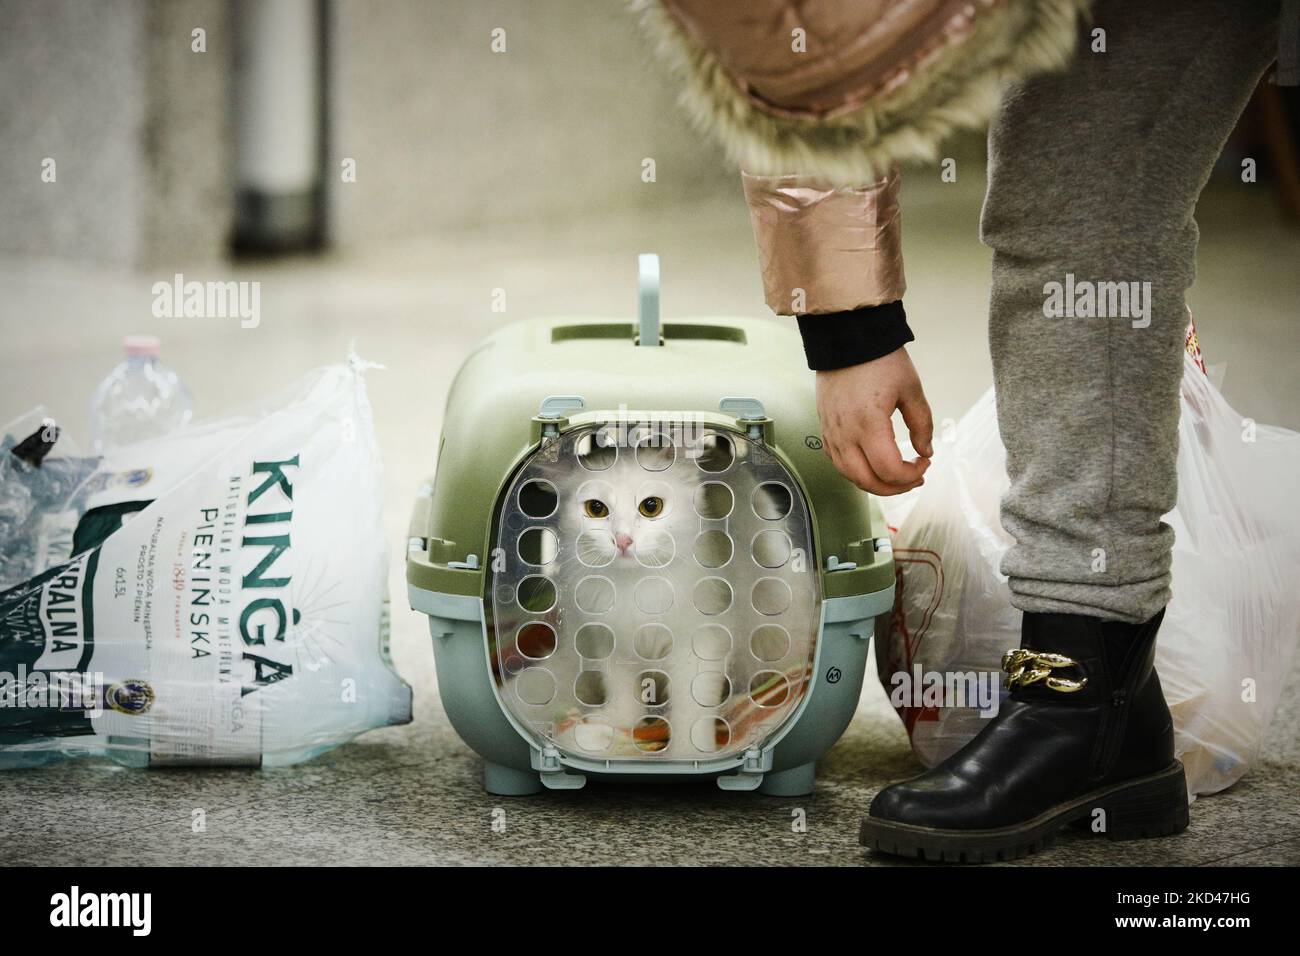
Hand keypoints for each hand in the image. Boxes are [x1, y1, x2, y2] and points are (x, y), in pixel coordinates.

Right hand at [815, 346, 932, 494]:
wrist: (846, 338)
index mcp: (868, 424)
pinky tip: (871, 463)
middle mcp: (845, 433)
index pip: (889, 470)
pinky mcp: (824, 427)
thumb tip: (925, 451)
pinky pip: (836, 461)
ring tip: (895, 475)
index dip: (911, 475)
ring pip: (849, 475)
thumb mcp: (911, 389)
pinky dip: (856, 470)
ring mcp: (831, 432)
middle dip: (894, 487)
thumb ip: (921, 425)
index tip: (924, 463)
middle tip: (913, 478)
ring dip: (875, 482)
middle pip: (867, 481)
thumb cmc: (879, 359)